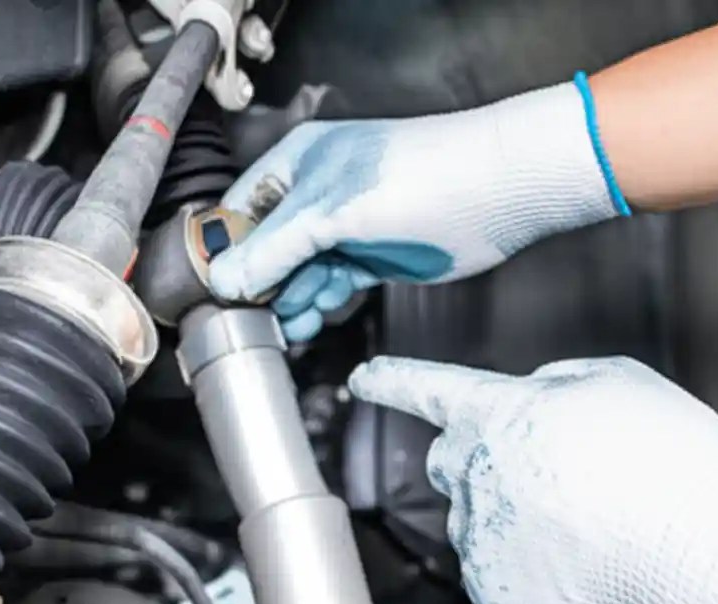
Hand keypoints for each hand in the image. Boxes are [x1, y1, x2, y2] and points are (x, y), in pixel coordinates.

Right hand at [210, 75, 627, 341]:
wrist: (499, 193)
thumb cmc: (423, 178)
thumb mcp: (331, 214)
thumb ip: (274, 249)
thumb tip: (226, 280)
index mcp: (296, 163)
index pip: (237, 211)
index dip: (224, 253)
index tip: (218, 294)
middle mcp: (317, 192)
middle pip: (266, 248)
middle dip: (262, 285)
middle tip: (257, 320)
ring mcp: (346, 225)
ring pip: (299, 272)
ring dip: (292, 300)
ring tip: (292, 325)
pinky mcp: (372, 254)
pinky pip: (331, 283)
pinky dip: (321, 302)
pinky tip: (316, 316)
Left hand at [348, 355, 717, 603]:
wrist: (702, 556)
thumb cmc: (673, 468)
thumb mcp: (619, 381)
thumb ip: (557, 381)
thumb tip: (537, 395)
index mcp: (499, 412)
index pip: (424, 387)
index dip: (390, 380)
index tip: (364, 381)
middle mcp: (474, 471)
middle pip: (449, 459)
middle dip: (479, 458)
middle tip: (539, 472)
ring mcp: (478, 535)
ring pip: (472, 518)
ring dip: (507, 514)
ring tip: (581, 522)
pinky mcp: (492, 591)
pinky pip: (491, 571)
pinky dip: (522, 566)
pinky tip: (575, 560)